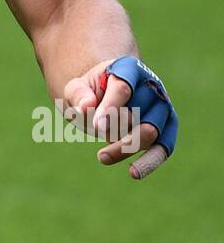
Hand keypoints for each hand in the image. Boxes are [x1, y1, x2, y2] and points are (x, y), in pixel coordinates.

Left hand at [63, 60, 169, 179]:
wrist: (106, 96)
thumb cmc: (90, 91)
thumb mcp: (76, 88)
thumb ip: (78, 94)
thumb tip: (86, 107)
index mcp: (129, 69)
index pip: (123, 88)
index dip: (110, 108)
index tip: (96, 127)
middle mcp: (151, 86)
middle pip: (137, 112)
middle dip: (114, 127)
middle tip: (95, 130)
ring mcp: (162, 108)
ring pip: (149, 132)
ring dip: (125, 147)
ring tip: (101, 156)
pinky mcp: (166, 130)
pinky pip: (162, 149)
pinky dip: (150, 162)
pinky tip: (134, 173)